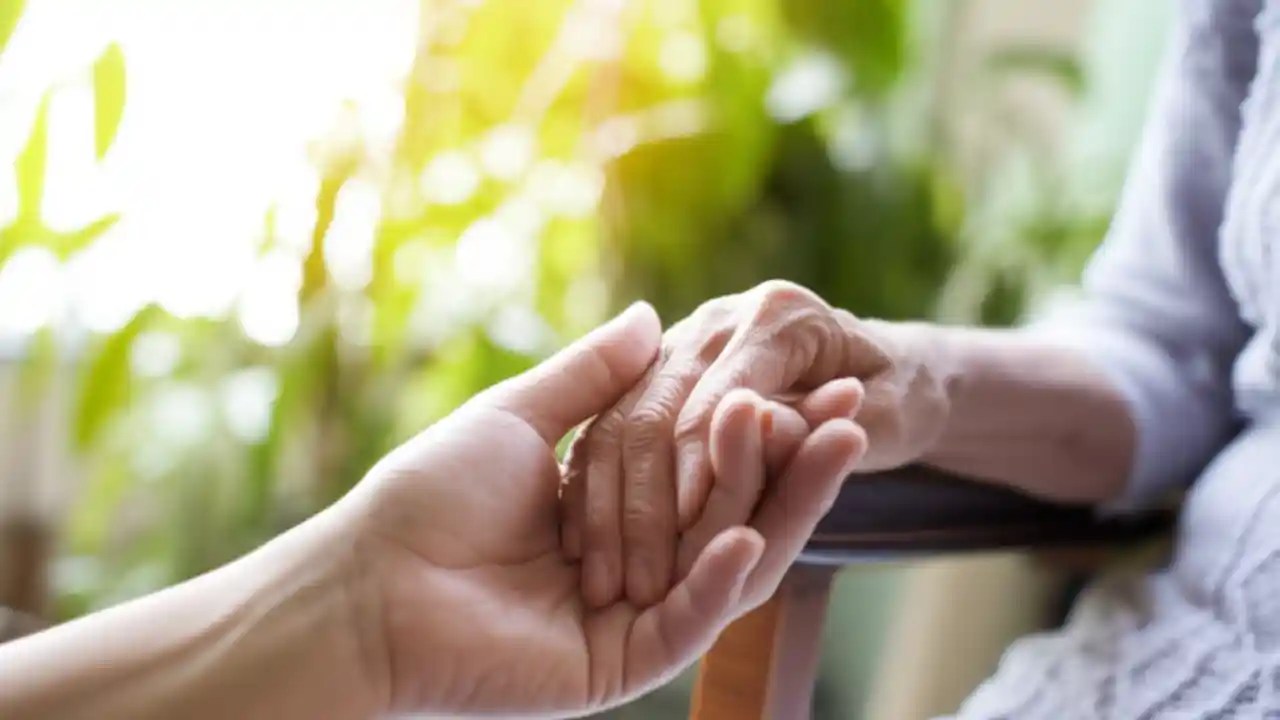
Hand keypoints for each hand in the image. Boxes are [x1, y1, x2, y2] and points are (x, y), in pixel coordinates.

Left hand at [333, 302, 866, 716]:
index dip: (764, 425)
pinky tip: (748, 536)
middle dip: (794, 461)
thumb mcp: (522, 418)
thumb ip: (594, 376)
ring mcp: (634, 618)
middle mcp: (638, 565)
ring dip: (777, 507)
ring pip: (728, 565)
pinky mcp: (621, 665)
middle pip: (735, 511)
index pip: (709, 465)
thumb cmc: (430, 497)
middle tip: (852, 404)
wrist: (372, 582)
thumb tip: (655, 316)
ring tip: (830, 444)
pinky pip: (687, 622)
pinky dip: (720, 582)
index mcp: (618, 511)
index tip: (820, 379)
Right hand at [564, 280, 951, 607]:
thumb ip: (825, 426)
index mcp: (778, 316)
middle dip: (645, 496)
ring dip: (608, 502)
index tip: (691, 530)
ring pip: (619, 418)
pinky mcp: (649, 373)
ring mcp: (678, 342)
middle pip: (659, 406)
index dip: (703, 466)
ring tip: (608, 576)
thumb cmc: (899, 397)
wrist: (880, 366)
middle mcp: (718, 320)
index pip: (724, 397)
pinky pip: (602, 426)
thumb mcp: (892, 415)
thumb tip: (762, 427)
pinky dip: (592, 488)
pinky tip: (587, 545)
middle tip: (641, 575)